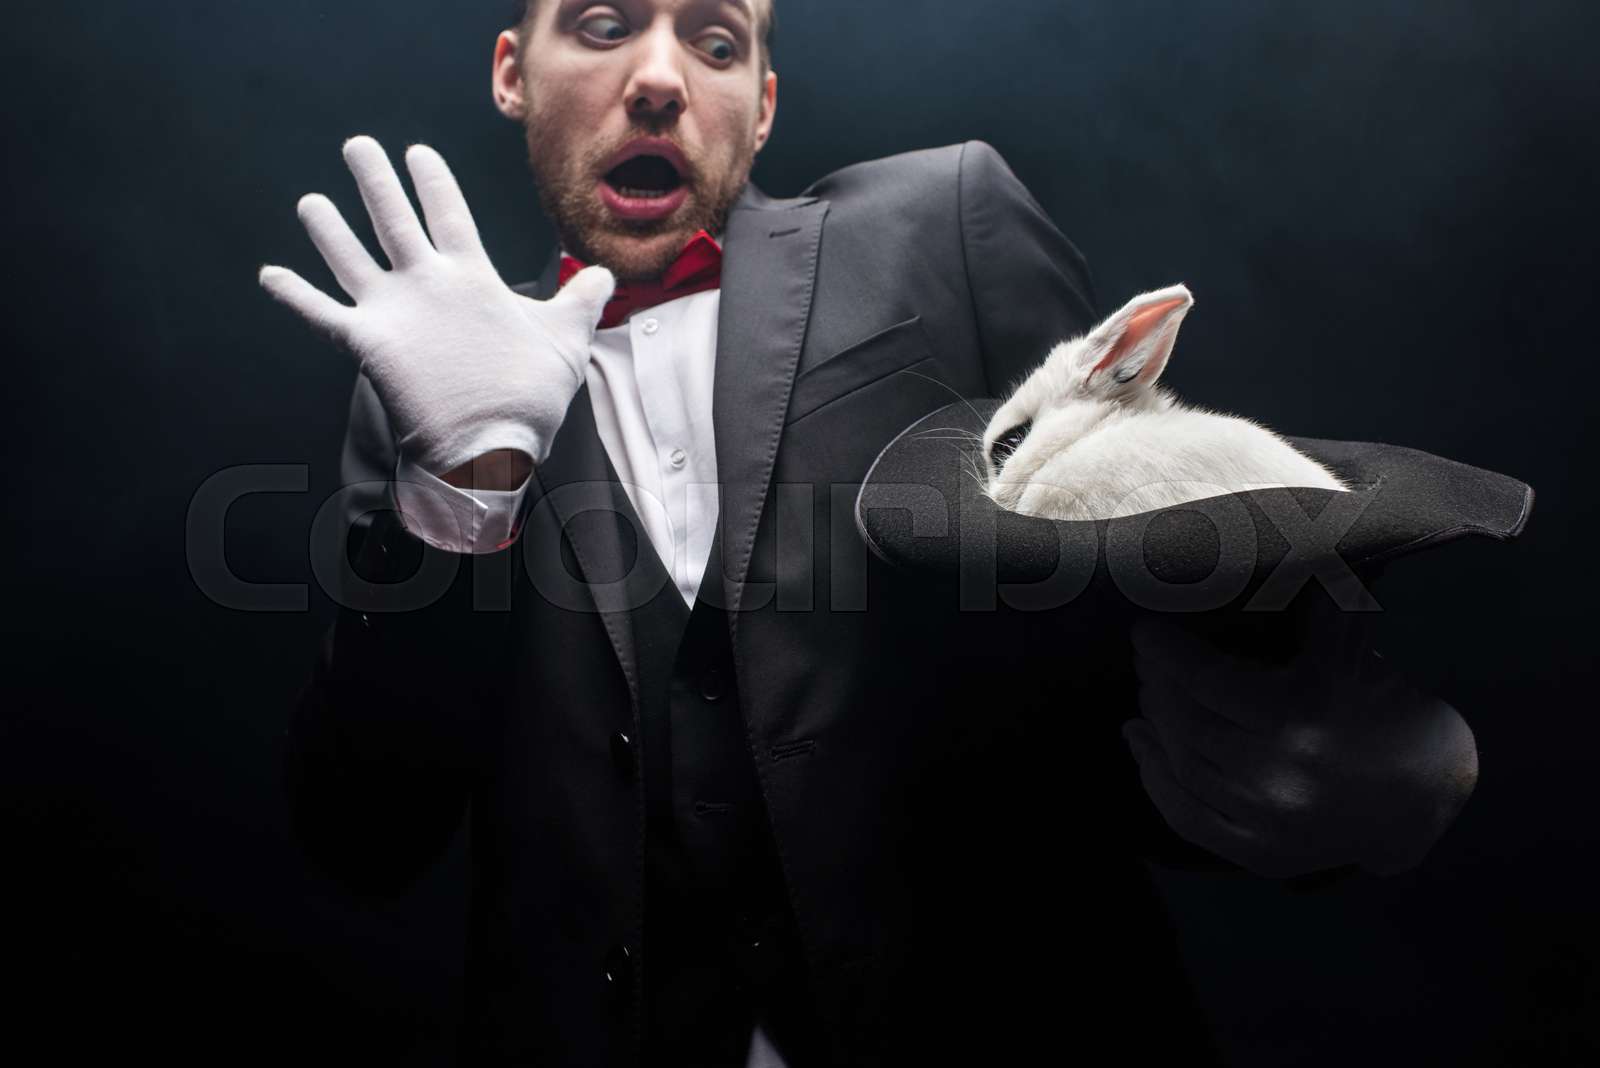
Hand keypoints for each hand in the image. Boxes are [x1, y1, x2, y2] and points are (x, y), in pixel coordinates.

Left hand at [259, 135, 614, 474]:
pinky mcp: (365, 346)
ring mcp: (391, 312)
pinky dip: (292, 295)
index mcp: (472, 276)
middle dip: (373, 178)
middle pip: (392, 217)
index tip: (417, 153)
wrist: (488, 447)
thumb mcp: (568, 341)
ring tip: (310, 202)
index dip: (433, 180)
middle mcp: (426, 283)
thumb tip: (602, 274)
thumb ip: (580, 302)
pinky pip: (319, 315)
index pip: (449, 212)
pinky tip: (268, 276)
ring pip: (348, 257)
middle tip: (357, 146)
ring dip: (327, 228)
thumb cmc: (530, 396)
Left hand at [1123, 600, 1480, 878]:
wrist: (1426, 799)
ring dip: (1155, 723)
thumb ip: (1317, 603)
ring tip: (1146, 692)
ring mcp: (1269, 820)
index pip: (1208, 680)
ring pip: (1183, 764)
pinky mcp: (1259, 853)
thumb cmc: (1384, 710)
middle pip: (1189, 721)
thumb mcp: (1352, 651)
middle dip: (1159, 685)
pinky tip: (1138, 741)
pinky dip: (1153, 777)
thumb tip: (1289, 542)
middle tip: (1148, 660)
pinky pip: (1186, 816)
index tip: (1143, 631)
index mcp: (1303, 714)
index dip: (1167, 653)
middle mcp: (1282, 772)